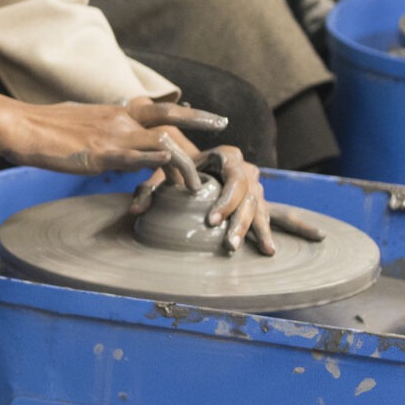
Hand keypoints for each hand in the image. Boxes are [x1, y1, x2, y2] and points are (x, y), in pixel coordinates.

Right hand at [0, 92, 227, 176]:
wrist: (21, 126)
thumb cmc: (45, 128)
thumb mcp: (81, 123)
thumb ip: (103, 131)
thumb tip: (113, 143)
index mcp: (116, 111)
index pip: (160, 111)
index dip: (187, 115)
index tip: (210, 119)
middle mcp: (120, 118)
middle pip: (170, 117)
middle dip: (199, 123)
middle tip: (223, 130)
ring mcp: (112, 135)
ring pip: (161, 140)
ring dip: (184, 160)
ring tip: (197, 180)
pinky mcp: (101, 153)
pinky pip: (136, 156)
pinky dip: (158, 161)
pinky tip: (172, 166)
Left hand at [129, 140, 280, 254]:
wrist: (194, 170)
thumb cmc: (177, 170)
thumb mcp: (162, 176)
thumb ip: (148, 190)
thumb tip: (136, 210)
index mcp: (227, 155)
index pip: (234, 178)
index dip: (226, 201)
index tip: (211, 222)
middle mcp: (246, 168)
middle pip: (249, 196)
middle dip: (239, 222)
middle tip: (228, 245)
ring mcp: (254, 184)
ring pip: (258, 207)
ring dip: (252, 230)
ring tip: (241, 250)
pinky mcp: (257, 199)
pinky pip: (264, 215)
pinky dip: (265, 231)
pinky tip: (268, 249)